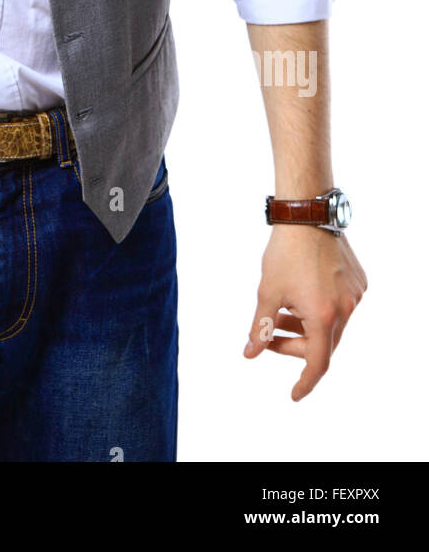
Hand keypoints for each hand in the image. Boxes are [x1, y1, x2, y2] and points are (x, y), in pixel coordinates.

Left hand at [244, 225, 366, 399]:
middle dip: (294, 344)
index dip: (304, 382)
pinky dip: (319, 308)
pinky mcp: (358, 280)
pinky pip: (340, 304)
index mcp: (324, 316)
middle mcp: (346, 309)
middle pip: (322, 343)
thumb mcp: (267, 292)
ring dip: (306, 325)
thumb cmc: (284, 252)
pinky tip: (300, 294)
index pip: (317, 363)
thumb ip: (260, 327)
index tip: (294, 394)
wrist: (307, 214)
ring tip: (280, 313)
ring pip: (331, 324)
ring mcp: (355, 294)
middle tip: (268, 337)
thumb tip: (250, 353)